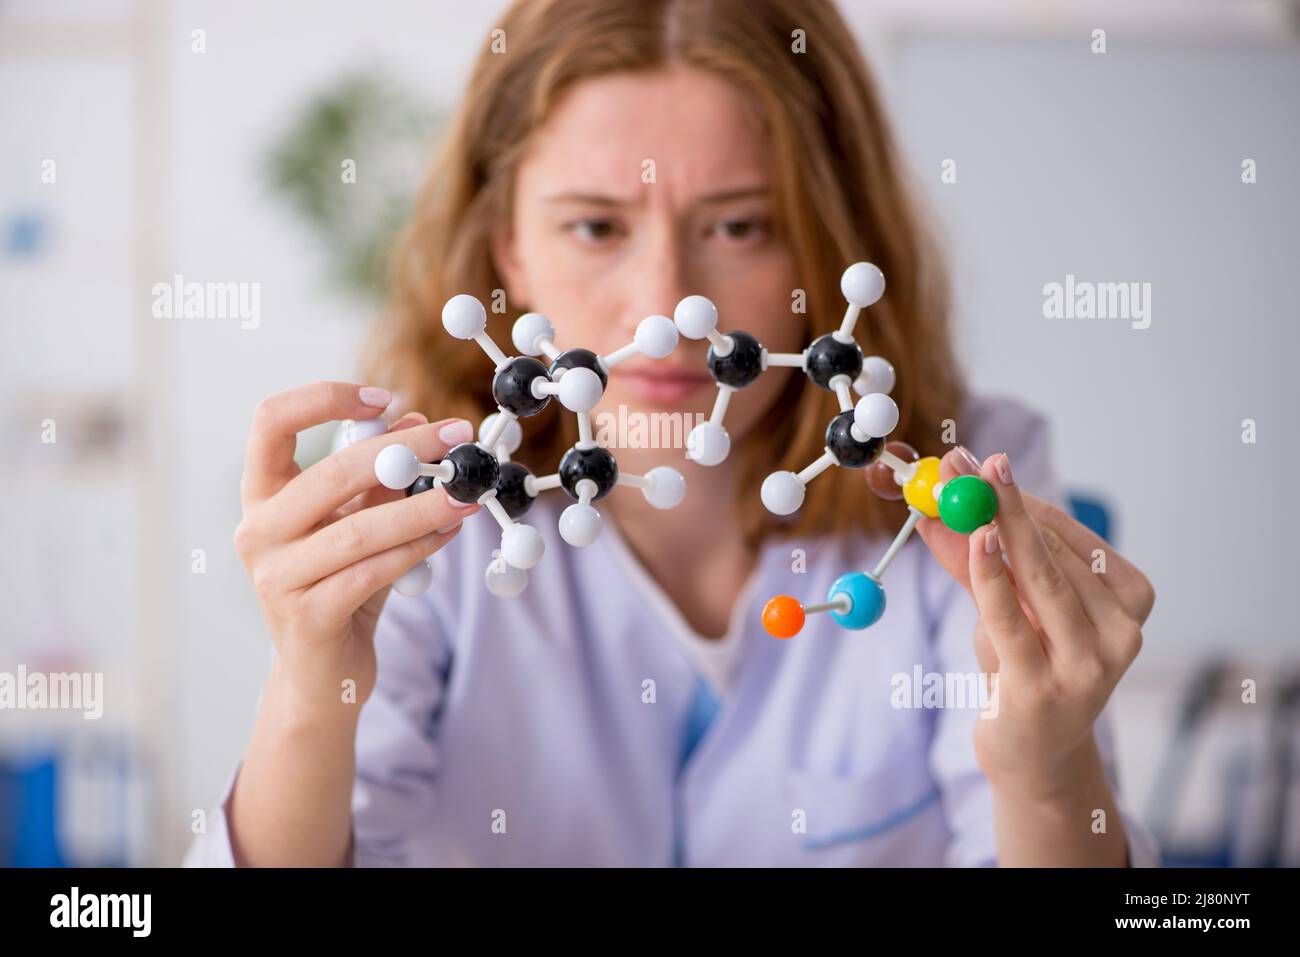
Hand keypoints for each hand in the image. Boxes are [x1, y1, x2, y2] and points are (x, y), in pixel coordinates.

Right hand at [233, 382, 479, 713]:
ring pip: (361, 529)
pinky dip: (419, 548)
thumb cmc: (341, 584)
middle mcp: (257, 531)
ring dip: (424, 506)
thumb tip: (416, 420)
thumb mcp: (357, 523)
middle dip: (403, 450)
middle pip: (331, 473)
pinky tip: (450, 532)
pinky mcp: (307, 618)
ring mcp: (276, 577)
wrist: (324, 673)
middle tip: (458, 437)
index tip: (384, 398)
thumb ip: (378, 478)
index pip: (271, 421)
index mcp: (261, 495)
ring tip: (468, 492)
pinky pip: (374, 572)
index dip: (323, 398)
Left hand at [915, 447, 1154, 794]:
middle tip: (966, 462)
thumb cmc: (1026, 672)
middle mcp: (1122, 631)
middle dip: (1003, 501)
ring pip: (1038, 581)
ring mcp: (1089, 664)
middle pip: (1052, 553)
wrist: (1034, 757)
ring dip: (992, 529)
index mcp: (1130, 600)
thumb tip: (937, 505)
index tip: (979, 459)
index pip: (1067, 535)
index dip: (1019, 495)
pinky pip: (1013, 620)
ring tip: (957, 493)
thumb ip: (976, 561)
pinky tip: (977, 539)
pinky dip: (992, 576)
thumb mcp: (1007, 610)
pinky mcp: (1046, 690)